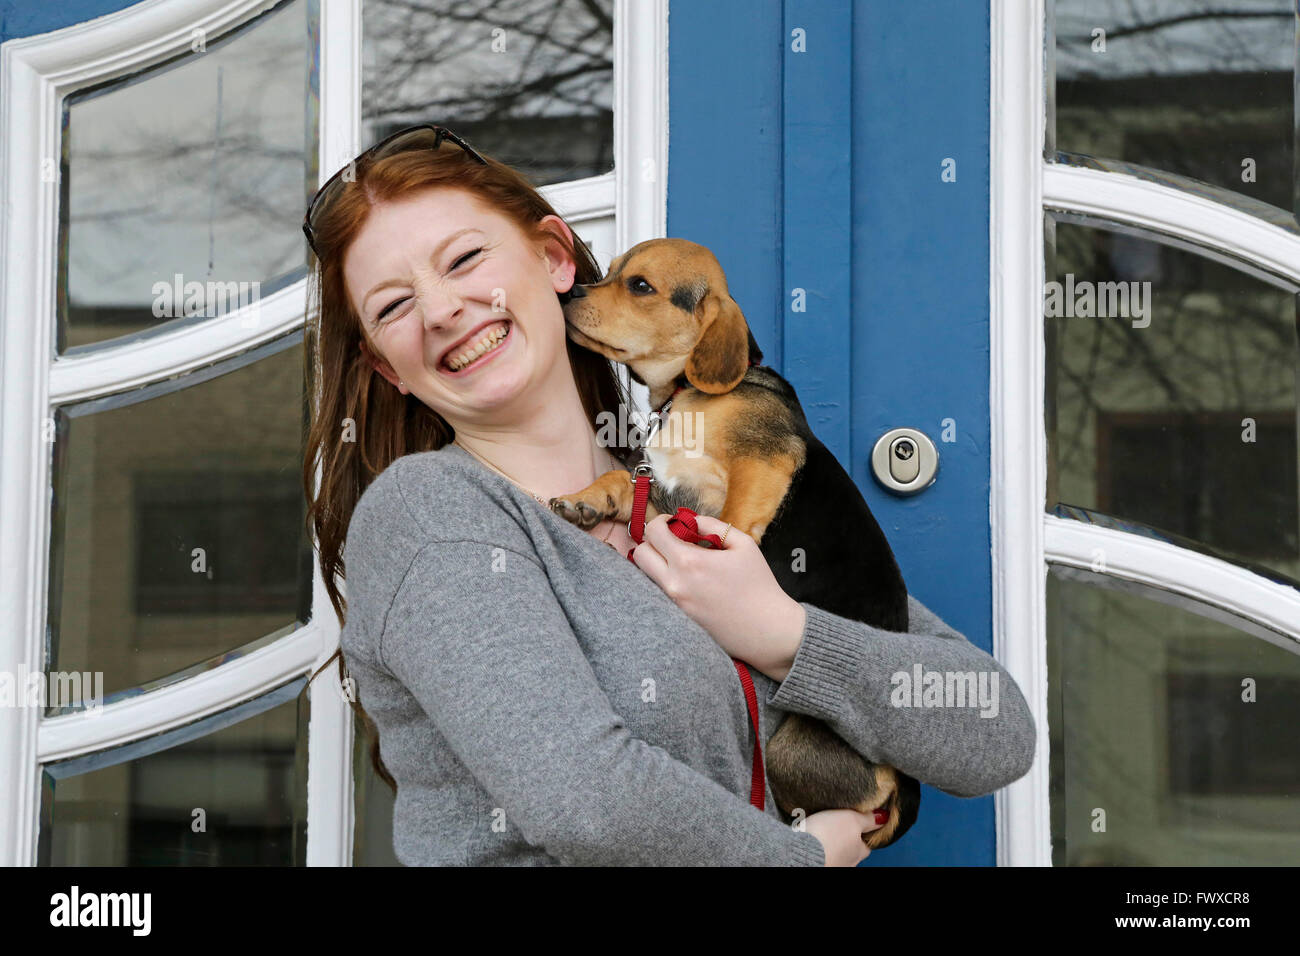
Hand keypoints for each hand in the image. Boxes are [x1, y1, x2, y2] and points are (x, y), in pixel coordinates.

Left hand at [630, 512, 806, 679]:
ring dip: (657, 561)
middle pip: (640, 554)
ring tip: (682, 559)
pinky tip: (688, 579)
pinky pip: (659, 592)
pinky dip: (666, 580)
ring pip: (645, 575)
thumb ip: (712, 525)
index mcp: (689, 561)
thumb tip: (690, 520)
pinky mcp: (677, 618)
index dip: (661, 521)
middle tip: (673, 539)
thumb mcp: (742, 544)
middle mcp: (674, 583)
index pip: (653, 532)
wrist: (766, 629)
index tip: (673, 522)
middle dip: (653, 541)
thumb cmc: (759, 585)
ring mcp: (673, 604)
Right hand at [804, 808, 882, 865]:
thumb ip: (868, 819)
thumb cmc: (827, 837)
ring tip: (820, 825)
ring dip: (828, 839)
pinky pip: (817, 848)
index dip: (862, 830)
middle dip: (843, 835)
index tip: (856, 820)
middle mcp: (847, 862)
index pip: (867, 842)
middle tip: (835, 821)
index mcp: (859, 853)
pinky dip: (815, 841)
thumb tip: (883, 817)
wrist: (799, 851)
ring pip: (834, 848)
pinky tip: (810, 832)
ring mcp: (830, 863)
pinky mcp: (813, 859)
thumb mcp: (852, 820)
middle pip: (850, 846)